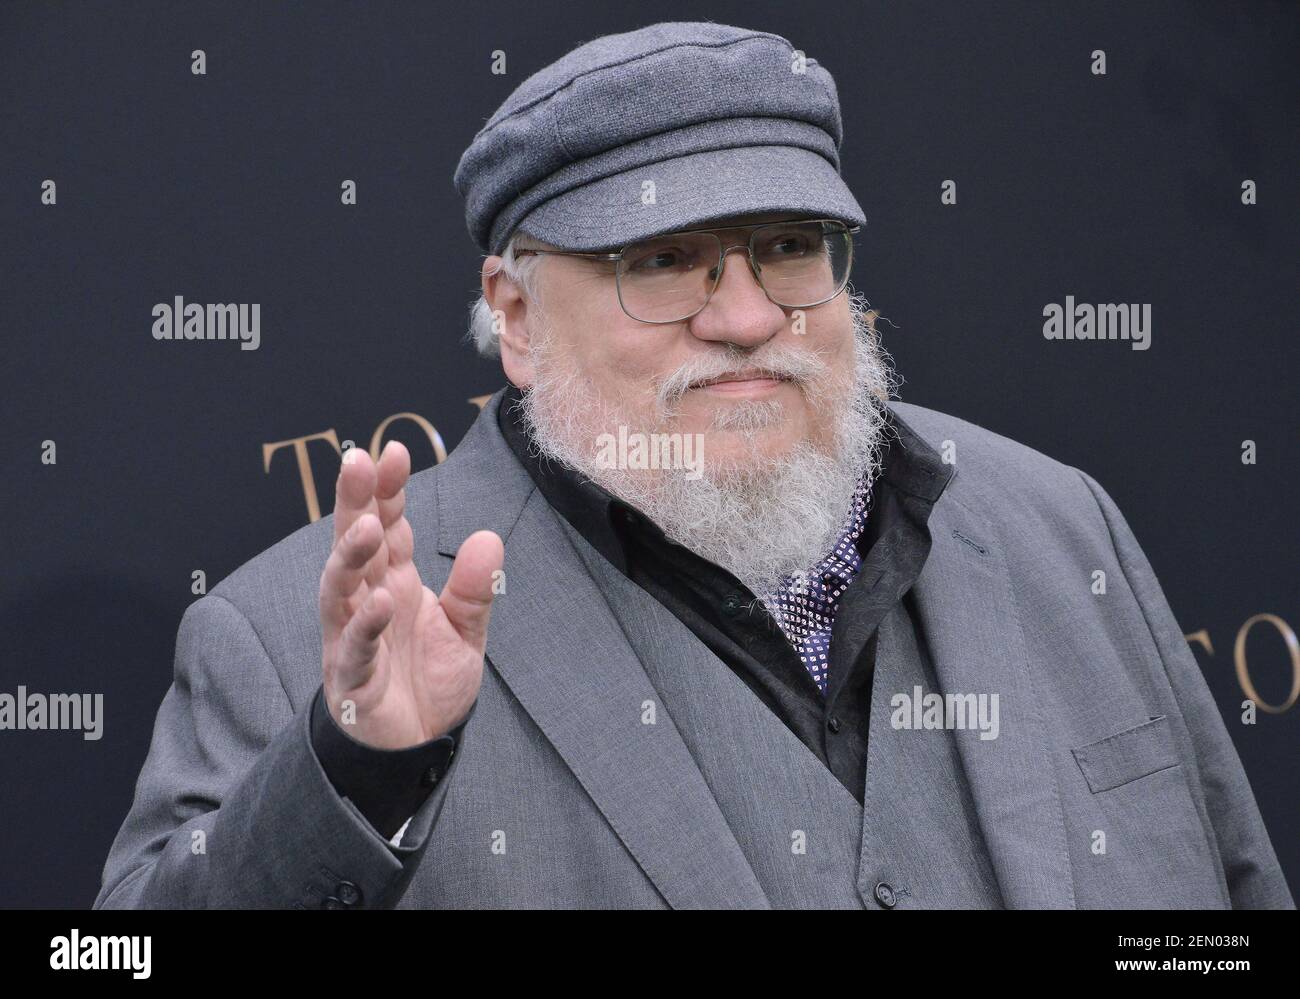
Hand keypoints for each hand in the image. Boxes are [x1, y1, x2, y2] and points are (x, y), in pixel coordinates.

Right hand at [319, 440, 503, 747]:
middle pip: (354, 541)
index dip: (387, 488)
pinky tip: (380, 601)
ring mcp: (352, 636)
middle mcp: (366, 600)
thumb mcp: (463, 631)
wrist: (416, 749)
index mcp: (392, 581)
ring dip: (351, 555)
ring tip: (369, 525)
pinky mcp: (352, 678)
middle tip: (358, 460)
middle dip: (355, 500)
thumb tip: (489, 538)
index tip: (393, 450)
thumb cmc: (428, 684)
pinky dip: (364, 624)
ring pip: (340, 587)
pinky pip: (354, 647)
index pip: (387, 524)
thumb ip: (474, 588)